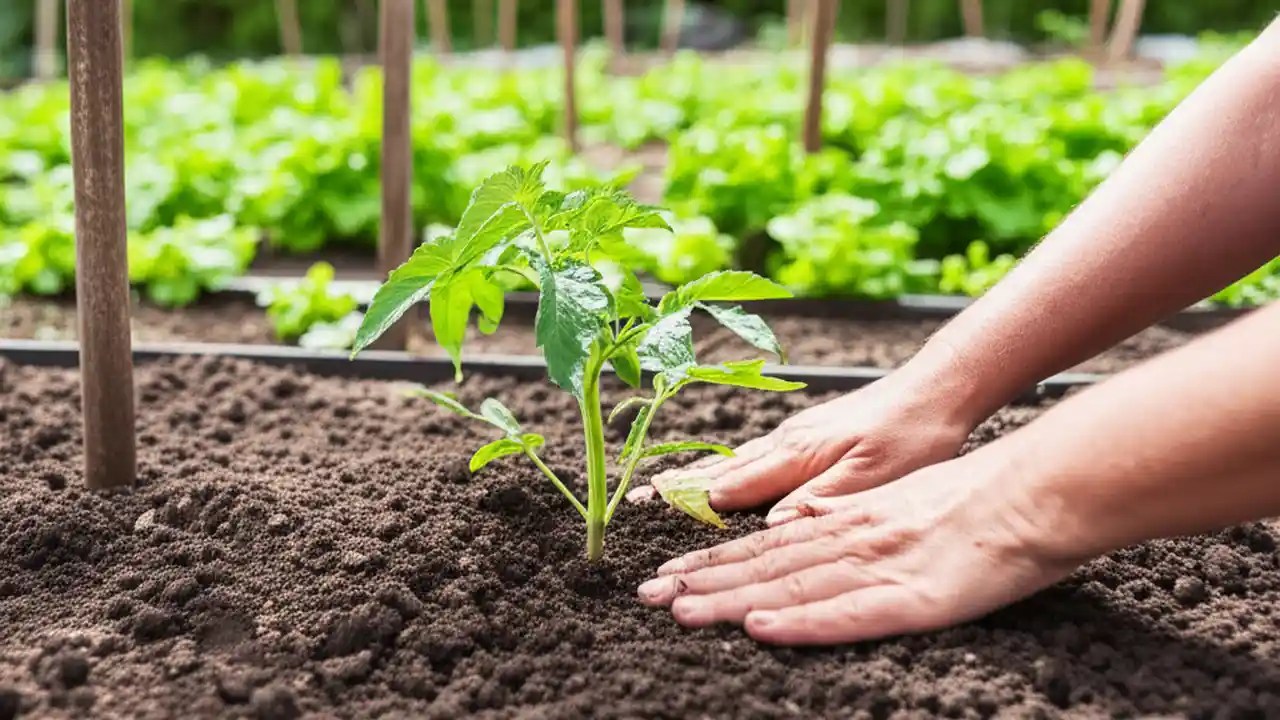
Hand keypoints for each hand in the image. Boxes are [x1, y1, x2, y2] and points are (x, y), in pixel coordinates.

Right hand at [628, 368, 974, 524]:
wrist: (939, 388)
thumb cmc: (913, 433)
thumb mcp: (874, 476)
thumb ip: (820, 500)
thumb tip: (768, 528)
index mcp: (796, 455)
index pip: (728, 484)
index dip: (685, 501)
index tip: (643, 510)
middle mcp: (787, 442)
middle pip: (720, 469)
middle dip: (675, 487)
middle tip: (632, 499)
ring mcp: (796, 434)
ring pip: (735, 460)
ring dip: (696, 476)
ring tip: (661, 488)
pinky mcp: (811, 432)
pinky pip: (755, 454)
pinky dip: (727, 467)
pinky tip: (724, 474)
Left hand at [636, 453, 1082, 644]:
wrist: (1038, 489)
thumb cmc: (979, 498)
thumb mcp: (901, 502)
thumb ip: (853, 519)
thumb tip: (805, 525)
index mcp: (851, 520)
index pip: (768, 544)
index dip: (715, 560)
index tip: (670, 574)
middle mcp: (852, 538)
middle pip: (764, 563)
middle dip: (701, 581)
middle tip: (647, 596)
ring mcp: (879, 564)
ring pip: (790, 584)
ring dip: (730, 599)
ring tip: (679, 611)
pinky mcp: (913, 594)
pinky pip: (848, 611)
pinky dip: (801, 621)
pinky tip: (759, 628)